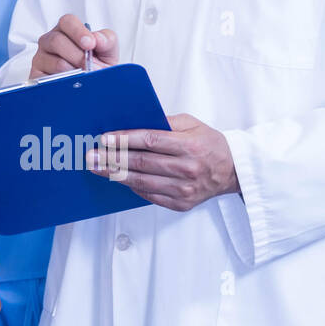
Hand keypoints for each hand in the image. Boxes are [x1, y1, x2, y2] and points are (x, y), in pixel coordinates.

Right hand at [29, 13, 118, 79]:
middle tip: (89, 65)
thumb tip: (98, 39)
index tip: (90, 44)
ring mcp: (41, 58)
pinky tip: (72, 84)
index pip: (67, 22)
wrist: (92, 87)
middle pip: (57, 40)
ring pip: (55, 62)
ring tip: (83, 77)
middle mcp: (50, 41)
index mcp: (66, 30)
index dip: (78, 31)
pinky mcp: (37, 76)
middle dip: (77, 55)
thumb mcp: (108, 52)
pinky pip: (48, 79)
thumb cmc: (97, 65)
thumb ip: (107, 40)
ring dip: (73, 71)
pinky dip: (64, 82)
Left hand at [87, 113, 239, 210]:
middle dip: (112, 158)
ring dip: (116, 174)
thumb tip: (133, 122)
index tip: (104, 138)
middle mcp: (187, 169)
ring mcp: (185, 189)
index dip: (125, 140)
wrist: (233, 170)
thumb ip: (164, 122)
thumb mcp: (191, 124)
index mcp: (189, 145)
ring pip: (143, 182)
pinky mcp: (182, 203)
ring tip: (97, 168)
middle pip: (142, 163)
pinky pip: (150, 196)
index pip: (150, 141)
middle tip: (91, 155)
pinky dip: (132, 187)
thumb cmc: (209, 143)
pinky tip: (118, 179)